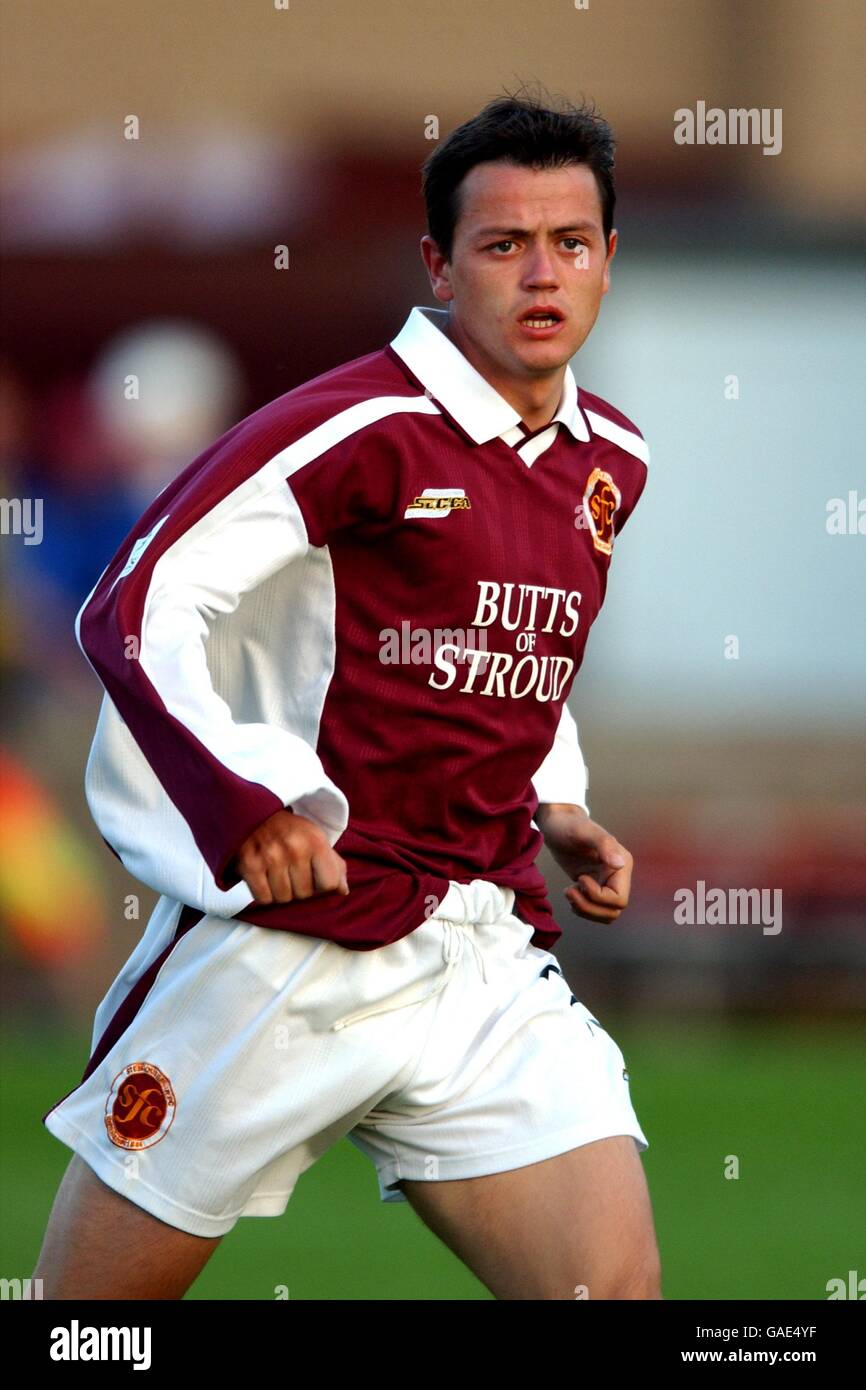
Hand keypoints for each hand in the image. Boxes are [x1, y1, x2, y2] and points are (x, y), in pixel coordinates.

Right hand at [230, 809, 349, 904]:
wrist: (256, 814)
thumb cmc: (291, 831)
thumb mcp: (316, 839)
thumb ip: (334, 865)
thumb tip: (343, 891)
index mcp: (316, 841)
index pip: (329, 884)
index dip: (321, 885)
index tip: (313, 876)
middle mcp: (295, 849)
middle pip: (304, 894)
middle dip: (299, 888)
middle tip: (291, 873)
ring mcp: (271, 857)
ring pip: (283, 899)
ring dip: (281, 892)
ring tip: (277, 875)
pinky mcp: (250, 865)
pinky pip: (263, 898)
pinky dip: (264, 894)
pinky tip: (264, 879)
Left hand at [535, 803, 632, 922]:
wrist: (557, 823)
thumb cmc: (568, 825)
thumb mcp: (583, 831)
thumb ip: (603, 844)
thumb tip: (620, 864)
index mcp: (622, 865)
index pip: (619, 899)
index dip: (598, 897)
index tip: (580, 879)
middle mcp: (618, 876)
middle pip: (613, 911)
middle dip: (589, 907)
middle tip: (570, 890)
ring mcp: (606, 883)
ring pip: (605, 914)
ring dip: (585, 910)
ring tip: (569, 892)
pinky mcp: (595, 886)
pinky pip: (595, 910)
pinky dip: (582, 909)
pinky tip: (571, 892)